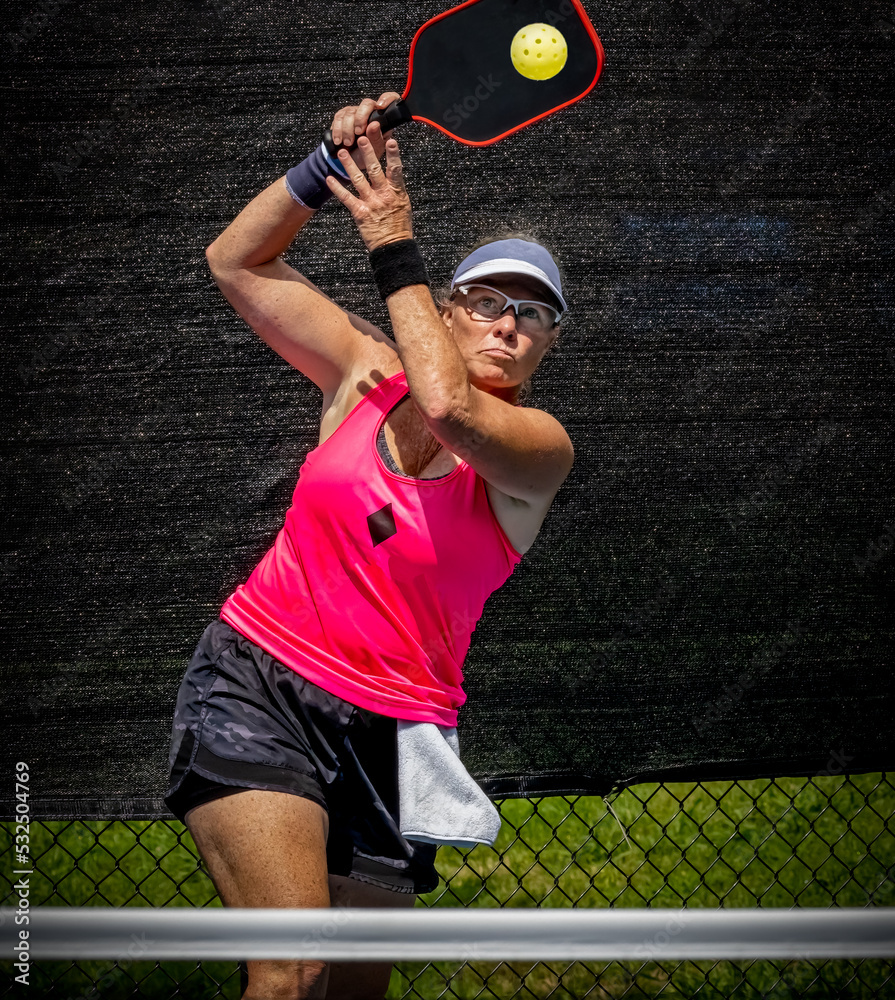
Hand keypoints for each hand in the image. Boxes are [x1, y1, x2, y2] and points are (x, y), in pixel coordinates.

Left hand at [327, 136, 413, 251]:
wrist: (393, 248)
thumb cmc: (399, 227)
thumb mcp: (403, 205)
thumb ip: (396, 189)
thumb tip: (392, 174)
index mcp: (397, 193)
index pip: (396, 169)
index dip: (393, 154)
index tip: (390, 139)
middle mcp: (384, 196)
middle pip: (375, 170)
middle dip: (368, 153)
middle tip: (361, 138)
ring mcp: (371, 204)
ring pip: (358, 180)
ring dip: (349, 165)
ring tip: (341, 153)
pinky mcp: (360, 213)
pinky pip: (347, 198)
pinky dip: (337, 188)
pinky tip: (329, 179)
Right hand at [330, 92, 401, 168]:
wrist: (352, 161)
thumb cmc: (368, 154)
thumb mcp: (375, 149)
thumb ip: (376, 138)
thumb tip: (374, 125)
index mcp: (382, 118)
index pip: (390, 99)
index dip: (387, 99)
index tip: (381, 106)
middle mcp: (370, 112)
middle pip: (367, 104)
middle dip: (361, 118)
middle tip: (358, 133)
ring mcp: (356, 112)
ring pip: (350, 112)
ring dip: (347, 129)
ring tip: (348, 143)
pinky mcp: (343, 115)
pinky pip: (338, 118)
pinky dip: (337, 130)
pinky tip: (339, 140)